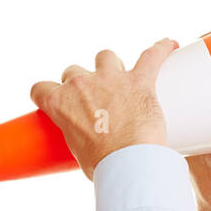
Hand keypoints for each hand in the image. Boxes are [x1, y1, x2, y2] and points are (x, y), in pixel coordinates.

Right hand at [30, 39, 177, 178]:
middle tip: (94, 101)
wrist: (129, 165)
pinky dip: (161, 50)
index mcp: (59, 102)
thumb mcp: (78, 154)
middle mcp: (81, 84)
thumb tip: (93, 143)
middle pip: (74, 71)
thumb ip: (81, 137)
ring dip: (111, 66)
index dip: (48, 93)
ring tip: (121, 80)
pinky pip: (152, 56)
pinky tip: (170, 44)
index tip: (56, 99)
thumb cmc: (104, 166)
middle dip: (82, 83)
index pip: (40, 88)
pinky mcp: (140, 81)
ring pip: (105, 57)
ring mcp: (111, 79)